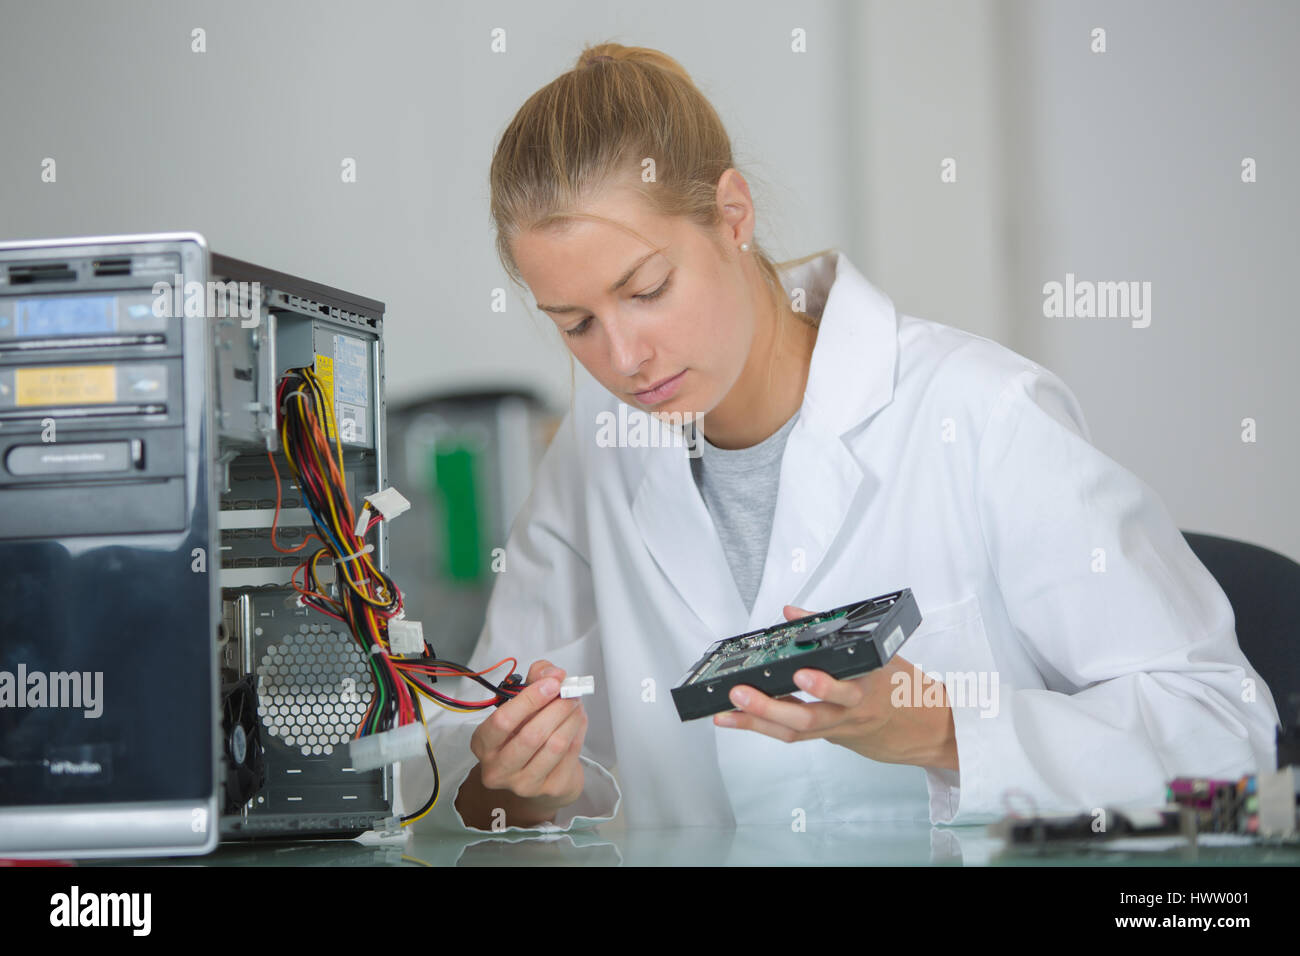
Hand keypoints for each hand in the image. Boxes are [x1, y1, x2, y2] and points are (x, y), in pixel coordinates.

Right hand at [468, 658, 587, 807]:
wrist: (539, 774)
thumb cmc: (524, 732)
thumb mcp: (522, 702)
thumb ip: (535, 678)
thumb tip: (554, 673)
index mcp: (483, 744)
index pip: (502, 721)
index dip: (530, 699)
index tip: (551, 683)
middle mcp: (499, 768)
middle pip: (531, 736)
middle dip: (556, 708)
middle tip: (569, 692)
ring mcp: (524, 783)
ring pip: (554, 745)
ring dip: (571, 718)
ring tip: (575, 704)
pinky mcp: (550, 789)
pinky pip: (570, 755)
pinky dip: (578, 732)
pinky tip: (578, 720)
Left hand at [713, 605, 959, 771]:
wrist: (925, 729)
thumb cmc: (901, 685)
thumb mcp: (877, 650)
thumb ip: (831, 629)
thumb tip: (792, 612)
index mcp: (869, 684)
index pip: (846, 687)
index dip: (824, 684)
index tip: (802, 672)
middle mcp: (852, 711)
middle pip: (811, 716)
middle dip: (771, 706)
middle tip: (741, 693)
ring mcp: (840, 727)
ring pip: (796, 730)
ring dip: (758, 721)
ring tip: (726, 711)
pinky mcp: (830, 737)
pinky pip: (794, 735)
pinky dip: (764, 726)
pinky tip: (736, 719)